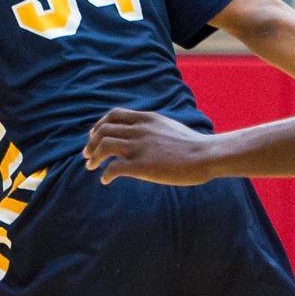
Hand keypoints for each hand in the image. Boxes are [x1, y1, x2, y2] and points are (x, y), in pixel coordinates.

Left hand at [83, 109, 221, 186]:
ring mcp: (140, 147)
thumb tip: (138, 135)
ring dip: (94, 157)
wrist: (207, 155)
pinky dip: (106, 174)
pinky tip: (106, 180)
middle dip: (91, 143)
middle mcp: (140, 130)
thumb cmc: (192, 145)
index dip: (99, 126)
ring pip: (104, 146)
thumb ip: (151, 128)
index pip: (113, 115)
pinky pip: (113, 168)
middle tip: (87, 155)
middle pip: (103, 130)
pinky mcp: (142, 165)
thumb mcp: (168, 127)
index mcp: (146, 119)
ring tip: (91, 167)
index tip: (94, 136)